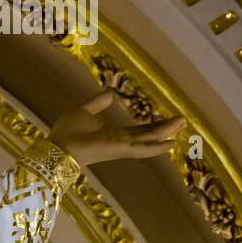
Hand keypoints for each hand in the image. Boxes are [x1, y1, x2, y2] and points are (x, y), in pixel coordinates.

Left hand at [47, 88, 186, 166]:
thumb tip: (108, 93)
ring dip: (166, 131)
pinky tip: (172, 143)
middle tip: (182, 121)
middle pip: (148, 135)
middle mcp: (121, 141)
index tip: (167, 122)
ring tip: (182, 123)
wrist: (58, 145)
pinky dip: (157, 146)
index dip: (152, 127)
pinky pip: (143, 149)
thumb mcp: (83, 111)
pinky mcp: (121, 149)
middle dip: (165, 128)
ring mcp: (122, 146)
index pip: (138, 131)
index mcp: (113, 134)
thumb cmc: (66, 132)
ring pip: (150, 139)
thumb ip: (97, 104)